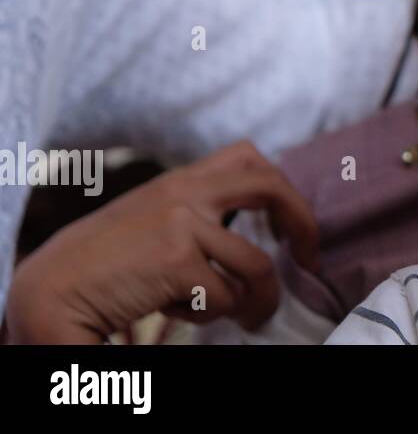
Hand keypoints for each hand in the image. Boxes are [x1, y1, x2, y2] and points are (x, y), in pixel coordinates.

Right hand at [5, 140, 318, 343]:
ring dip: (258, 300)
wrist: (50, 289)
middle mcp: (184, 192)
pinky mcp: (176, 260)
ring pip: (256, 265)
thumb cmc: (103, 265)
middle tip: (308, 258)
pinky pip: (223, 298)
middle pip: (270, 185)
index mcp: (179, 180)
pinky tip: (179, 313)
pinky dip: (212, 316)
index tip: (294, 226)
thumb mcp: (153, 221)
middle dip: (303, 221)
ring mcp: (182, 223)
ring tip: (246, 317)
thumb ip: (197, 214)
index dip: (284, 189)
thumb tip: (258, 230)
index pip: (247, 158)